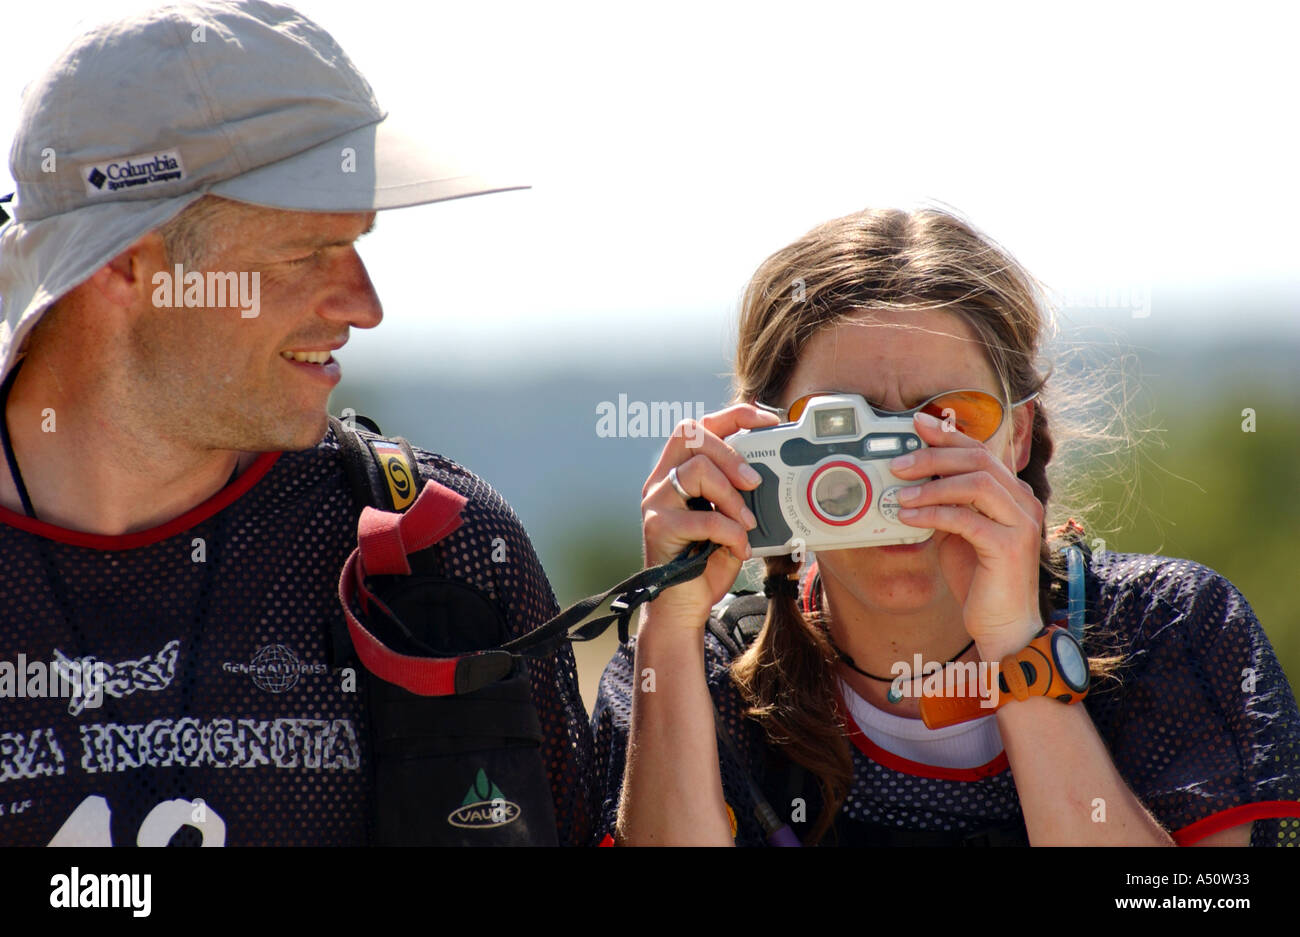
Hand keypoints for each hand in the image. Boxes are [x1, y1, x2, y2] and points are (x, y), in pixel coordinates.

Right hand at [640, 404, 779, 625]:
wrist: (683, 608)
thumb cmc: (705, 563)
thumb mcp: (728, 519)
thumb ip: (737, 494)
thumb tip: (768, 472)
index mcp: (677, 472)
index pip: (700, 426)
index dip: (735, 415)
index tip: (768, 420)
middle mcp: (661, 480)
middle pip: (692, 434)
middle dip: (732, 454)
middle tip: (755, 483)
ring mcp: (656, 501)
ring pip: (698, 470)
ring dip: (732, 498)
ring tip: (747, 524)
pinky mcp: (658, 527)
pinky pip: (704, 517)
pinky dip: (730, 532)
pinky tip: (738, 549)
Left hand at [888, 410, 1043, 658]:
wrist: (1002, 625)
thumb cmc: (979, 579)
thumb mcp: (957, 532)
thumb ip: (945, 504)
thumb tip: (910, 480)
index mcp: (1013, 494)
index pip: (981, 451)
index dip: (949, 434)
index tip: (917, 424)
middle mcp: (1023, 502)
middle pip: (978, 460)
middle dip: (934, 455)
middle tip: (898, 463)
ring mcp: (1021, 523)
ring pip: (976, 483)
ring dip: (932, 485)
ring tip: (899, 494)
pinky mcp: (1009, 547)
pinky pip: (967, 519)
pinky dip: (934, 514)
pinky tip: (908, 518)